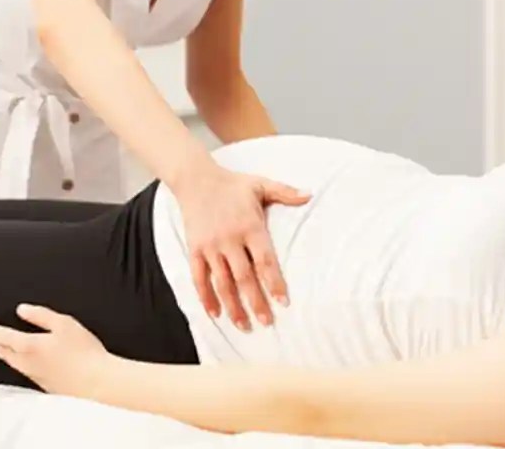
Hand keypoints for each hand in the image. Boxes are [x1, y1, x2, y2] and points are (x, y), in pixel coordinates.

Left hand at [0, 304, 110, 395]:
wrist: (95, 383)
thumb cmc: (83, 353)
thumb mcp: (64, 324)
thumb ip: (41, 315)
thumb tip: (23, 310)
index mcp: (29, 345)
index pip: (4, 336)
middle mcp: (27, 363)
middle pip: (5, 353)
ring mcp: (35, 376)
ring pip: (14, 364)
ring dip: (5, 356)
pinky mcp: (45, 385)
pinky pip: (26, 372)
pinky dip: (20, 366)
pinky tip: (25, 365)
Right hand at [173, 163, 309, 329]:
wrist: (195, 179)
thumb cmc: (233, 184)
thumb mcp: (260, 184)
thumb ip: (285, 192)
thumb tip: (310, 195)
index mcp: (249, 226)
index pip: (264, 260)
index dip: (274, 282)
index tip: (283, 302)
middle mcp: (229, 240)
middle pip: (244, 277)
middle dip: (256, 301)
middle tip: (267, 322)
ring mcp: (210, 247)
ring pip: (222, 282)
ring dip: (233, 306)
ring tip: (244, 326)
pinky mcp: (194, 250)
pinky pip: (199, 278)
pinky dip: (206, 297)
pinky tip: (215, 314)